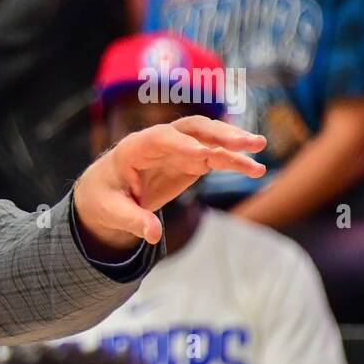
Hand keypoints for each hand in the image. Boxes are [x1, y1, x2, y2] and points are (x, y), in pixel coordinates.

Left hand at [74, 116, 265, 249]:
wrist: (105, 192)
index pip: (159, 139)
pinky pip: (214, 156)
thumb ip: (132, 220)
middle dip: (217, 133)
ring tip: (259, 148)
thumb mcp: (111, 212)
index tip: (202, 153)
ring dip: (233, 142)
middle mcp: (158, 142)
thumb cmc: (104, 198)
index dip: (180, 144)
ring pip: (208, 138)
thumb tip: (153, 235)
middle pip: (191, 129)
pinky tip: (256, 169)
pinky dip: (234, 161)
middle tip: (244, 142)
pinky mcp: (189, 161)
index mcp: (133, 148)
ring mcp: (177, 149)